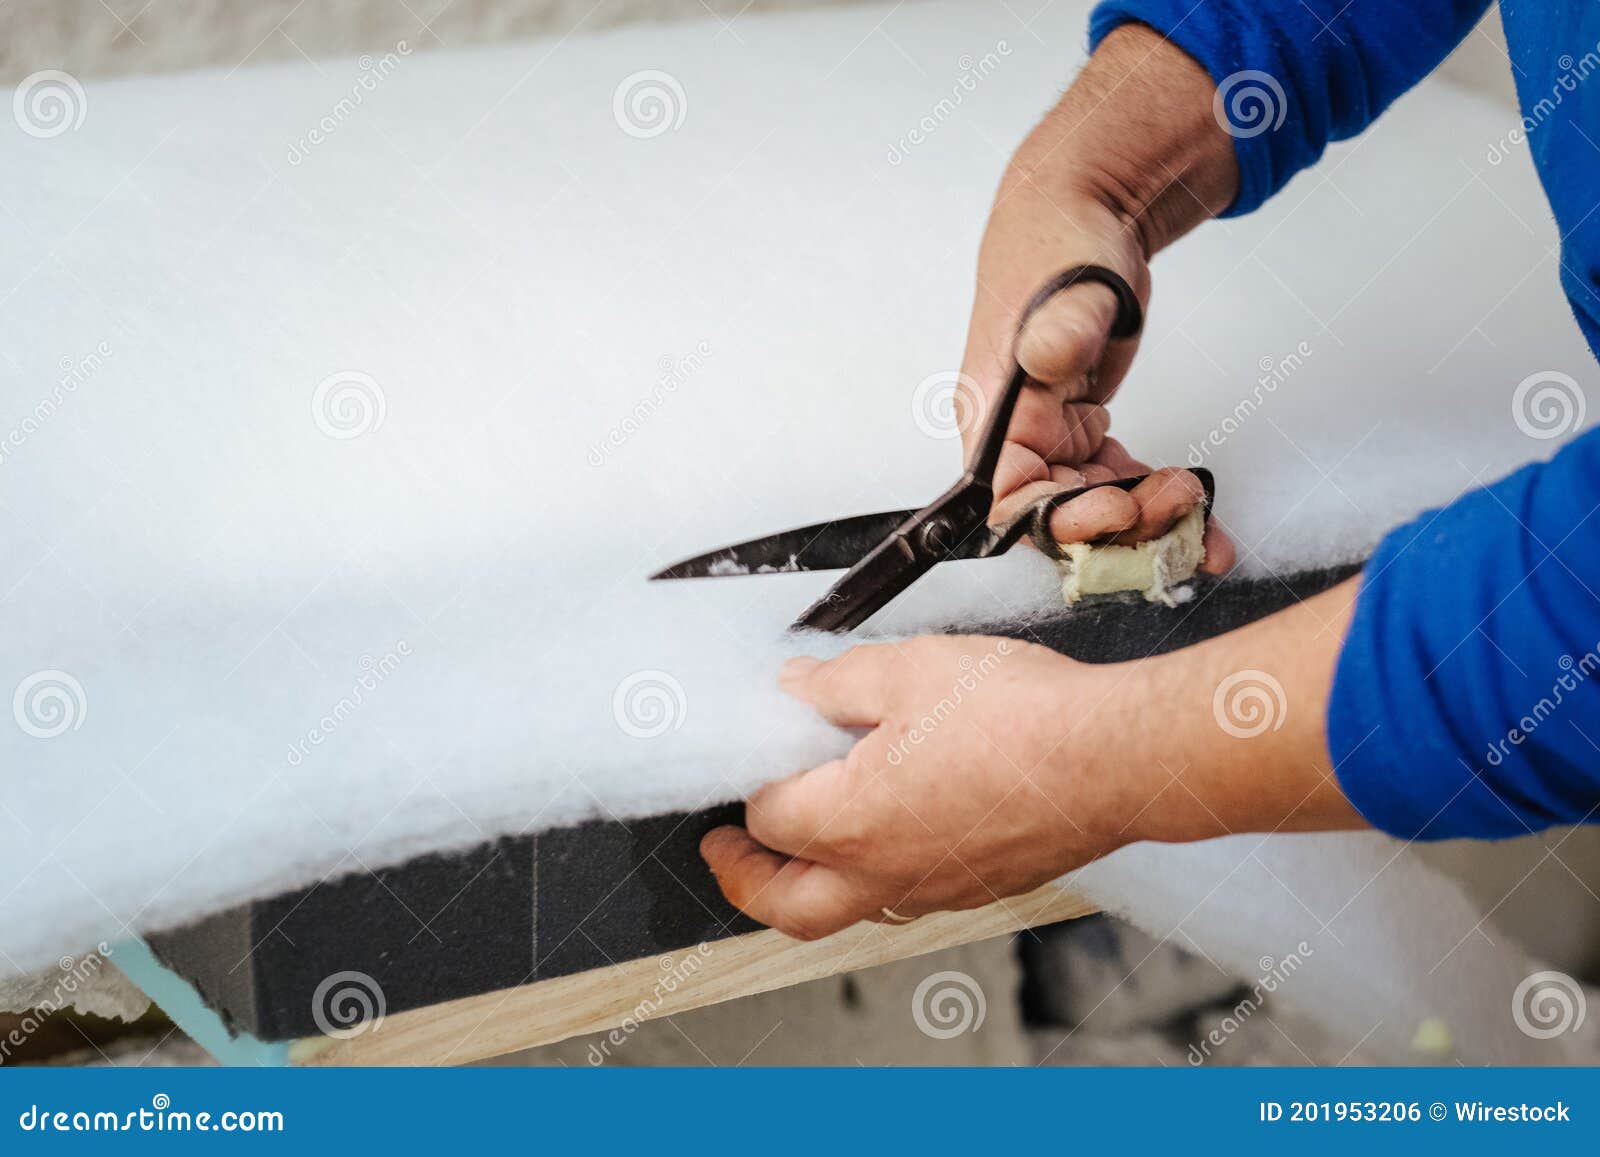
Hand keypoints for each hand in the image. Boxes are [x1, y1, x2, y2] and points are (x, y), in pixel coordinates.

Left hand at [702, 581, 1369, 940]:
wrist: (1116, 756)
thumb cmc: (1023, 717)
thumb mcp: (908, 670)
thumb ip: (837, 683)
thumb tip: (796, 686)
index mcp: (852, 822)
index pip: (768, 817)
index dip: (751, 781)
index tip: (750, 757)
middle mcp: (887, 873)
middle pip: (786, 906)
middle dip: (743, 879)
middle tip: (725, 850)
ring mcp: (937, 889)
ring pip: (847, 911)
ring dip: (809, 884)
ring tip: (802, 844)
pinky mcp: (981, 886)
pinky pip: (905, 898)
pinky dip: (874, 876)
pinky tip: (888, 832)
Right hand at [955, 25, 1238, 569]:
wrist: (1085, 211)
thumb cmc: (1057, 244)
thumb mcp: (1066, 285)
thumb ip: (1058, 333)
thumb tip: (1050, 360)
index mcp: (993, 416)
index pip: (1011, 499)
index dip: (1062, 521)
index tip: (1120, 512)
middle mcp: (1016, 437)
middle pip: (1057, 517)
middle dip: (1121, 531)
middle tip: (1184, 519)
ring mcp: (1051, 437)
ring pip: (1091, 507)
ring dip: (1146, 527)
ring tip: (1207, 531)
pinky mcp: (1083, 432)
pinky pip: (1112, 483)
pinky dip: (1151, 497)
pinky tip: (1194, 502)